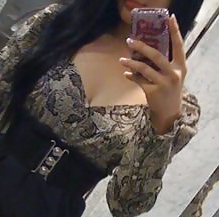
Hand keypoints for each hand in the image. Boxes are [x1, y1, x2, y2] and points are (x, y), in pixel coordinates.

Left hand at [120, 14, 185, 133]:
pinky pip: (139, 80)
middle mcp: (173, 73)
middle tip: (130, 41)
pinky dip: (131, 76)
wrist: (169, 113)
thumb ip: (164, 64)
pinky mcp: (152, 92)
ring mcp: (163, 83)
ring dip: (131, 63)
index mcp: (180, 66)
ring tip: (122, 60)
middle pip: (156, 55)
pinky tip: (126, 74)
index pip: (179, 45)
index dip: (175, 31)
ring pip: (144, 68)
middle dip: (142, 47)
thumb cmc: (169, 91)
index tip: (170, 19)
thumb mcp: (172, 76)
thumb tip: (145, 51)